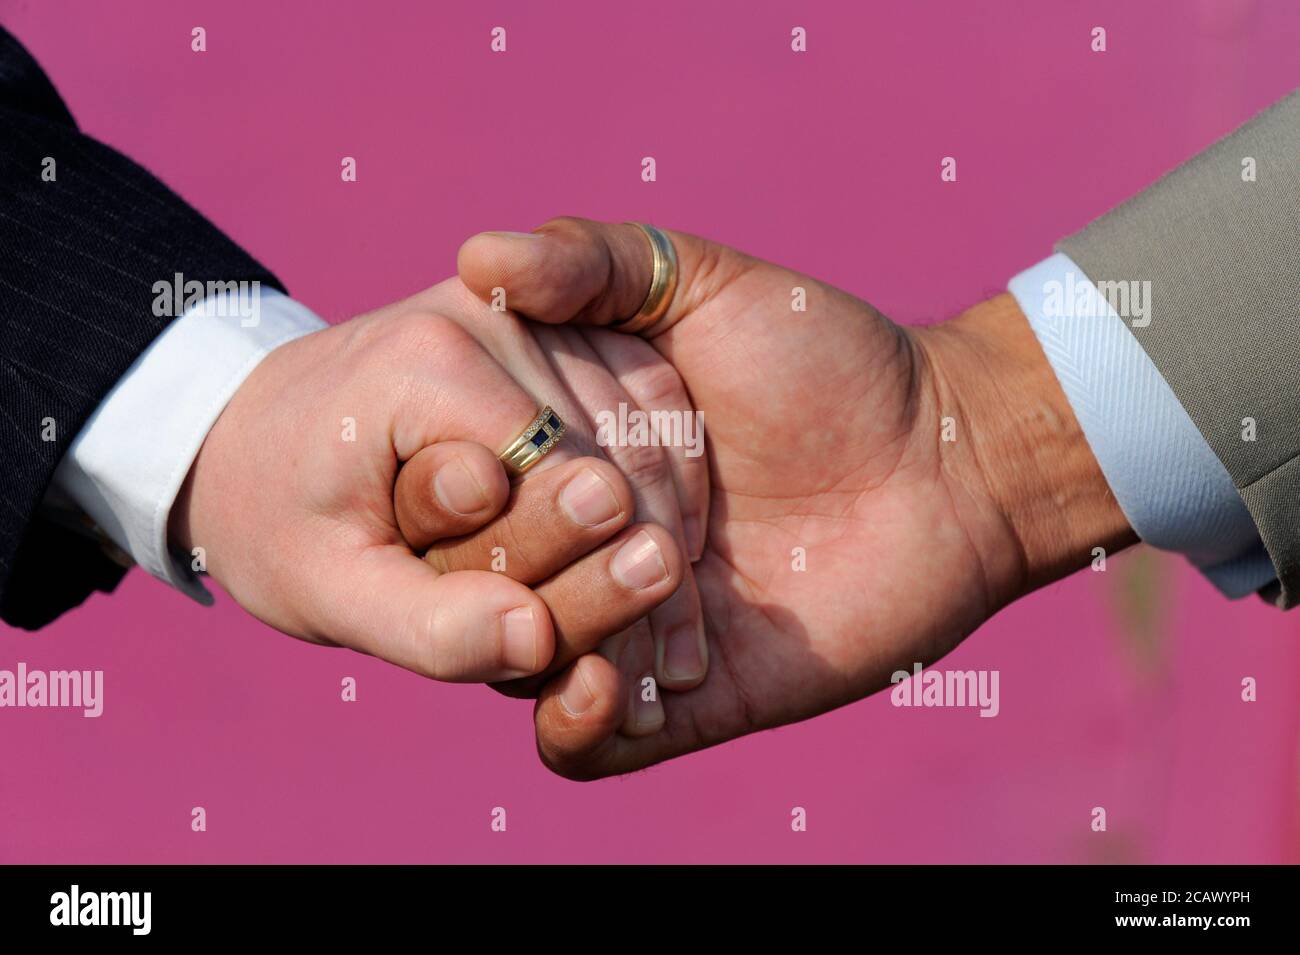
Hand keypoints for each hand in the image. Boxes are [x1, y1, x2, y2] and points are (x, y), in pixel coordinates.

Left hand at [169, 280, 688, 683]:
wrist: (249, 437)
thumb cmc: (280, 521)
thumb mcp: (329, 596)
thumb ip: (432, 628)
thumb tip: (540, 639)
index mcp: (433, 364)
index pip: (565, 488)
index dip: (576, 579)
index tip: (564, 644)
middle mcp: (495, 313)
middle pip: (612, 459)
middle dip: (619, 565)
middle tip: (632, 653)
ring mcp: (530, 313)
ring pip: (644, 437)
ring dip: (654, 532)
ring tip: (638, 616)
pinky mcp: (552, 326)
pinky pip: (646, 413)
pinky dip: (660, 488)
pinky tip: (632, 550)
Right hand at [453, 218, 1136, 776]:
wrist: (944, 457)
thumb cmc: (822, 354)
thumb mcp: (698, 281)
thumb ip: (590, 260)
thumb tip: (473, 251)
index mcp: (563, 460)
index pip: (457, 497)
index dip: (450, 484)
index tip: (477, 458)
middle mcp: (579, 548)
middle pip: (481, 587)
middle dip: (519, 558)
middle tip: (603, 509)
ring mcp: (626, 627)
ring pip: (524, 669)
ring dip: (558, 634)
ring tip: (641, 575)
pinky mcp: (682, 701)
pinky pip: (587, 750)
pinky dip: (573, 727)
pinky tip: (606, 683)